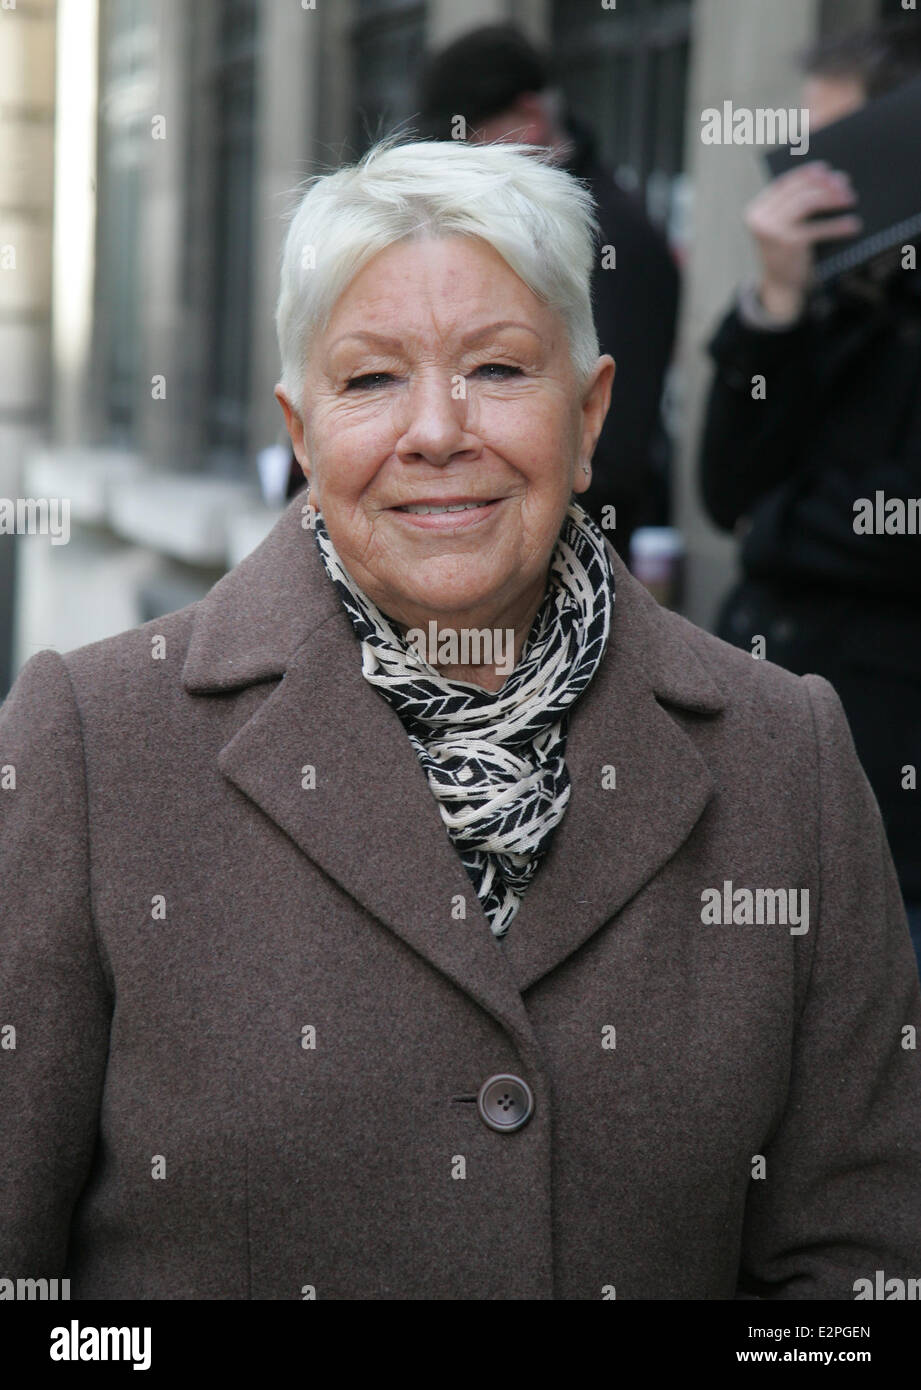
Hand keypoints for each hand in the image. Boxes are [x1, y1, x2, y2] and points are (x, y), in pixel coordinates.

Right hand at [744, 162, 861, 322]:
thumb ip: (789, 206)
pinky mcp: (790, 243)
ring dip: (831, 198)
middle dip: (824, 185)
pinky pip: (819, 228)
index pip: (783, 184)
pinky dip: (838, 225)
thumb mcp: (780, 227)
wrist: (779, 287)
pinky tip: (852, 224)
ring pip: (808, 202)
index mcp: (756, 210)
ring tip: (850, 199)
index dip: (805, 174)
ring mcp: (774, 231)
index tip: (825, 169)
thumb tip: (827, 179)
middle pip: (798, 191)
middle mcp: (761, 218)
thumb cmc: (785, 253)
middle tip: (845, 184)